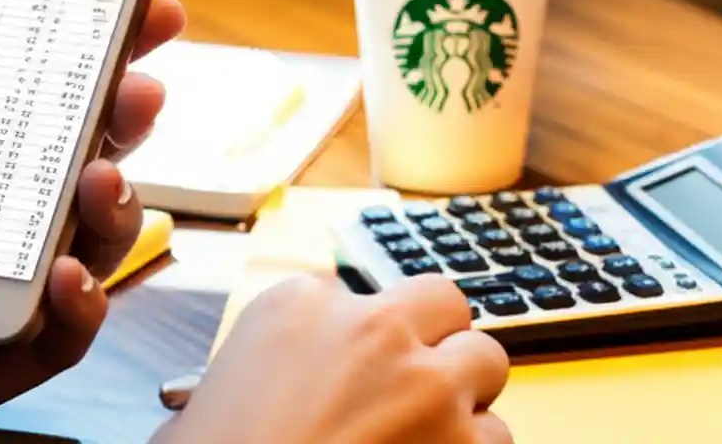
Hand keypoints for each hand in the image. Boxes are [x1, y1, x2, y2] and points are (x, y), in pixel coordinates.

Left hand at [0, 0, 186, 441]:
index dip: (93, 45)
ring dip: (116, 203)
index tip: (139, 4)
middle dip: (123, 114)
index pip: (31, 86)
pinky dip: (83, 304)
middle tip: (136, 86)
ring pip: (89, 240)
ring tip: (99, 177)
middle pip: (76, 156)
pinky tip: (62, 275)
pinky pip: (63, 334)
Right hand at [152, 275, 511, 443]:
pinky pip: (498, 434)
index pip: (360, 292)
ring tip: (430, 427)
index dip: (364, 333)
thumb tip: (300, 375)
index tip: (356, 360)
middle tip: (416, 375)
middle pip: (441, 301)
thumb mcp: (223, 383)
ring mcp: (424, 382)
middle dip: (436, 335)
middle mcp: (370, 328)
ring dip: (463, 393)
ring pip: (485, 359)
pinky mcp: (462, 441)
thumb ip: (280, 358)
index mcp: (301, 306)